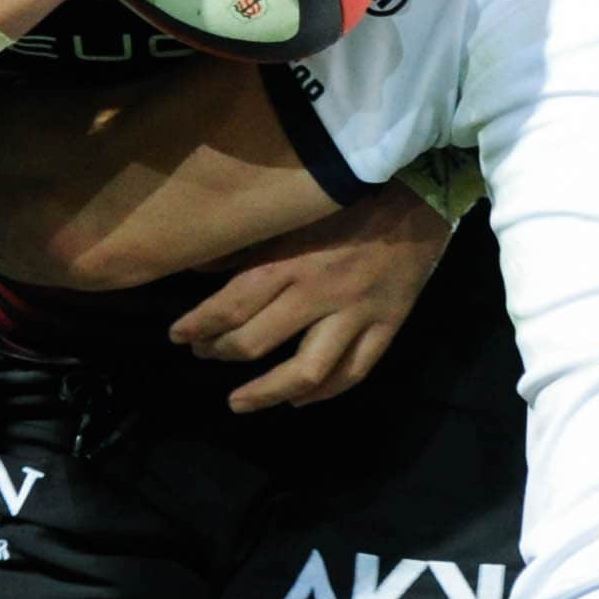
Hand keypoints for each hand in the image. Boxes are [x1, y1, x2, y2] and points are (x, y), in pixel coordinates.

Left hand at [171, 181, 453, 410]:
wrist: (420, 197)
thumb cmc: (349, 203)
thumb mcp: (294, 216)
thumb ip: (250, 246)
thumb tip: (197, 264)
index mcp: (293, 260)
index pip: (234, 303)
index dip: (200, 325)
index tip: (178, 336)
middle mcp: (321, 292)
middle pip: (258, 341)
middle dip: (222, 352)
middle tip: (203, 356)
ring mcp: (357, 315)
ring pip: (307, 372)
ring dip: (266, 393)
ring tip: (238, 401)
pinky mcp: (387, 328)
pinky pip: (353, 373)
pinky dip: (324, 394)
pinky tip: (298, 400)